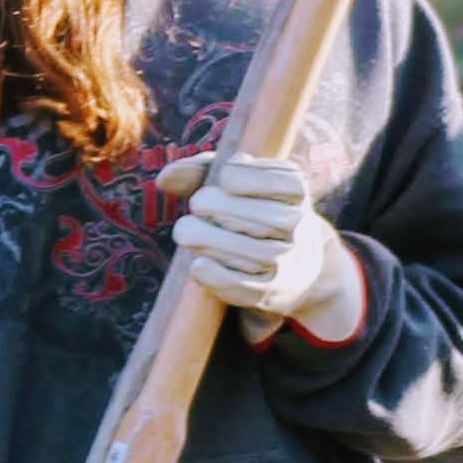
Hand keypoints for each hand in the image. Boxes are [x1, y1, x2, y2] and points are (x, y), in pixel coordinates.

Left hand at [171, 154, 365, 343]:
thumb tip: (164, 178)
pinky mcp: (271, 291)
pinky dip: (217, 276)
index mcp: (295, 189)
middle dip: (213, 207)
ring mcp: (287, 260)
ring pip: (248, 252)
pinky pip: (243, 285)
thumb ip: (202, 171)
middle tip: (196, 207)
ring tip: (185, 233)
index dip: (230, 177)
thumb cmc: (254, 210)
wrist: (294, 262)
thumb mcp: (239, 182)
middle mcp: (297, 225)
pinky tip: (197, 266)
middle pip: (251, 215)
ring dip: (208, 241)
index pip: (262, 179)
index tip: (224, 182)